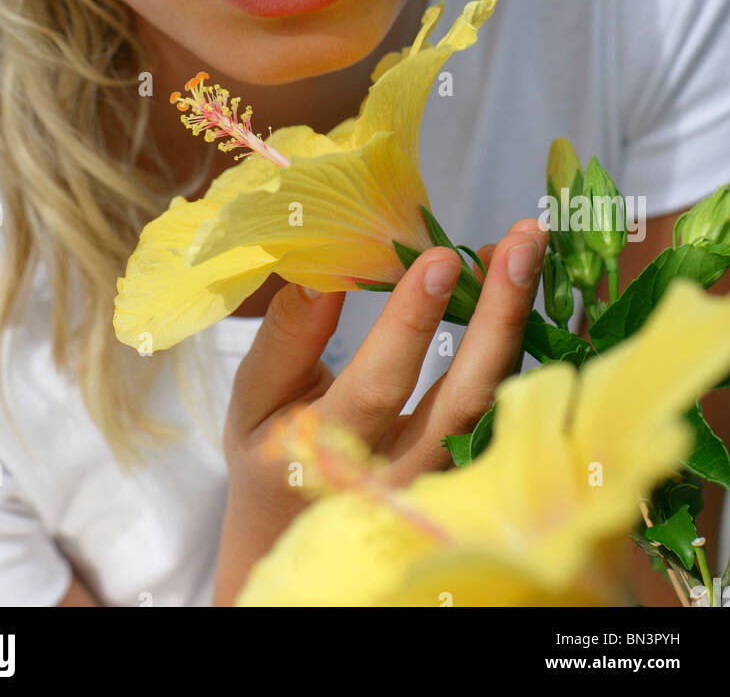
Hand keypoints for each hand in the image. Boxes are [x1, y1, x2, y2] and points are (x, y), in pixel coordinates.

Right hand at [213, 217, 548, 604]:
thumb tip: (322, 272)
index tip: (441, 257)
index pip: (379, 386)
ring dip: (518, 321)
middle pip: (464, 400)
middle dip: (498, 314)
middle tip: (521, 242)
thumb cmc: (271, 455)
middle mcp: (397, 479)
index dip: (412, 321)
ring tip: (525, 248)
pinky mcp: (473, 482)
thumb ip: (287, 336)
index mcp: (328, 454)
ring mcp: (443, 488)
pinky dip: (517, 344)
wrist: (294, 539)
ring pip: (496, 404)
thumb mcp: (256, 397)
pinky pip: (506, 410)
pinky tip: (517, 289)